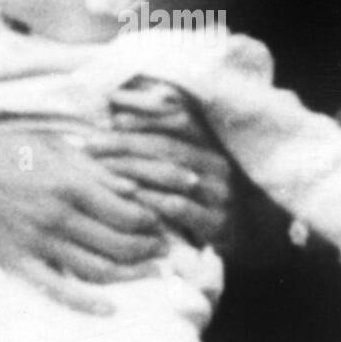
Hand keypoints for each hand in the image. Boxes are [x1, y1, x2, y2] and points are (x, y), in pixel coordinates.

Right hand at [0, 122, 167, 312]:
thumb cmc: (5, 150)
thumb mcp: (52, 145)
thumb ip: (92, 167)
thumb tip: (132, 186)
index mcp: (68, 182)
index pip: (126, 213)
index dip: (150, 222)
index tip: (159, 223)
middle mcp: (57, 215)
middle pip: (118, 244)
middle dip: (148, 250)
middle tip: (162, 250)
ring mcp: (37, 242)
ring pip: (97, 270)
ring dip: (130, 275)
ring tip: (149, 273)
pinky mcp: (18, 261)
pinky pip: (58, 290)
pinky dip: (86, 304)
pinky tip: (110, 309)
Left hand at [99, 81, 233, 248]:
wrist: (250, 233)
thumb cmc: (204, 190)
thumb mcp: (191, 158)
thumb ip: (162, 134)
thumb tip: (116, 109)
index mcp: (209, 142)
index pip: (179, 117)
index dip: (144, 112)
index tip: (111, 112)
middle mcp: (217, 163)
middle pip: (168, 146)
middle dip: (125, 143)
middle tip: (91, 144)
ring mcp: (220, 194)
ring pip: (173, 174)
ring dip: (133, 169)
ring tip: (101, 169)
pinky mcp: (218, 224)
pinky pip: (181, 208)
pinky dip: (152, 200)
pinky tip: (128, 197)